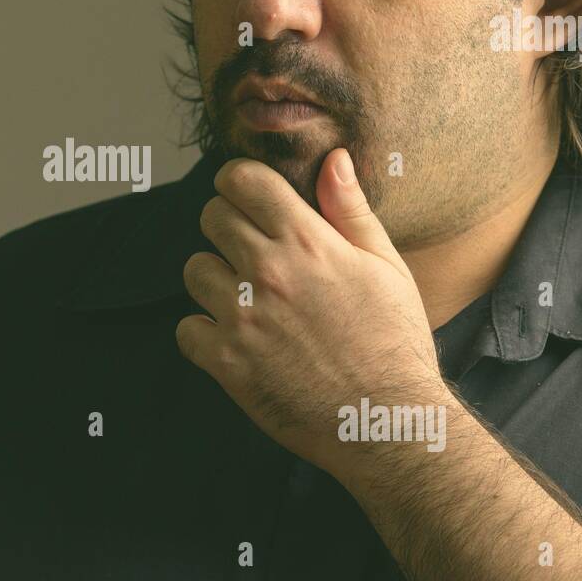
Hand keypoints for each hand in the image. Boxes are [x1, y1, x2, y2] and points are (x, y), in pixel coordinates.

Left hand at [175, 148, 445, 482]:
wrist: (387, 421)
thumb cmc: (394, 341)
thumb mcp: (385, 266)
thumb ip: (349, 209)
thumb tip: (333, 159)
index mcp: (307, 241)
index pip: (242, 180)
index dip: (239, 182)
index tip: (246, 197)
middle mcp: (268, 272)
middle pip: (211, 217)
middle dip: (227, 227)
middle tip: (250, 251)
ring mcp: (242, 317)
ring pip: (193, 270)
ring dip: (214, 279)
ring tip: (247, 299)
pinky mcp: (226, 361)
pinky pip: (186, 328)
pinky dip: (204, 333)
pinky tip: (236, 340)